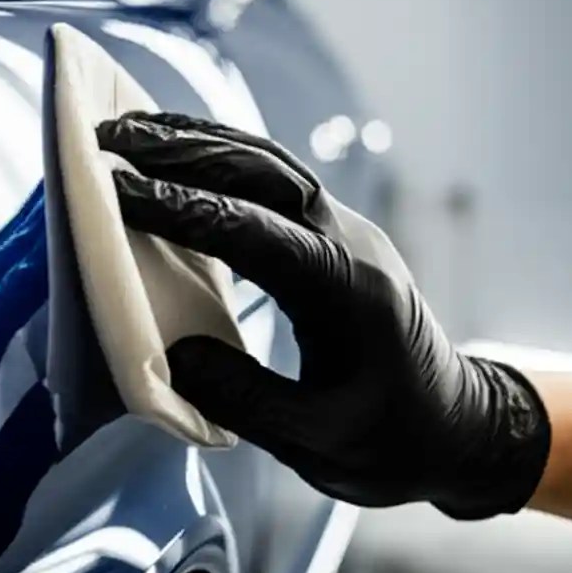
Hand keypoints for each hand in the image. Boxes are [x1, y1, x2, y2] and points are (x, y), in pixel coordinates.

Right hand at [97, 112, 549, 518]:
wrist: (462, 427)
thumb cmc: (393, 443)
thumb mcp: (314, 441)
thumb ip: (241, 399)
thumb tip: (170, 356)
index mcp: (346, 290)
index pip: (252, 232)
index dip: (181, 210)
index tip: (116, 195)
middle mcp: (350, 242)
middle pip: (263, 171)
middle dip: (183, 150)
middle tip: (109, 139)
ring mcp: (347, 231)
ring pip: (271, 162)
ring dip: (201, 142)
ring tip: (132, 129)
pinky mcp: (336, 236)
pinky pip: (278, 181)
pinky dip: (224, 160)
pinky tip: (181, 157)